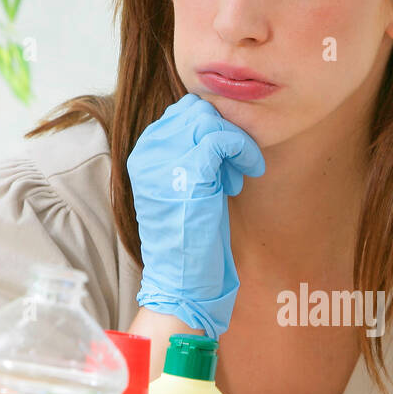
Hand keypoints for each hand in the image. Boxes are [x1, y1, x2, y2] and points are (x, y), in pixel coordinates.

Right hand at [128, 93, 264, 338]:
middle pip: (195, 110)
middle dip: (223, 132)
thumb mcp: (185, 190)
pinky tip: (249, 173)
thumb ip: (190, 158)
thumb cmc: (190, 243)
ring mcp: (165, 161)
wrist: (182, 282)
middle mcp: (148, 153)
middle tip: (233, 168)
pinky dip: (244, 151)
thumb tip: (217, 130)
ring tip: (237, 176)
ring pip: (209, 119)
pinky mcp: (189, 174)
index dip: (210, 131)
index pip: (182, 114)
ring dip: (234, 142)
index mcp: (143, 155)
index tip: (224, 164)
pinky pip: (223, 138)